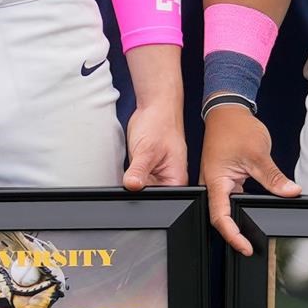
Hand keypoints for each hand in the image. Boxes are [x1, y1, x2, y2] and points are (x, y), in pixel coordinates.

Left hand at [121, 54, 187, 189]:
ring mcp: (157, 174)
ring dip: (133, 179)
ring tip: (137, 160)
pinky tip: (132, 161)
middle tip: (134, 170)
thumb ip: (139, 171)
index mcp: (176, 180)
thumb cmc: (159, 124)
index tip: (134, 188)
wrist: (155, 107)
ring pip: (140, 188)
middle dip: (137, 188)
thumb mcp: (147, 150)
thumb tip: (131, 187)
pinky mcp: (147, 169)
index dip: (144, 198)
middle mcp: (168, 180)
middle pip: (149, 196)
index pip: (159, 200)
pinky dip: (131, 173)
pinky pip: (136, 178)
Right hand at [199, 98, 296, 254]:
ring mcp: (219, 182)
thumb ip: (274, 177)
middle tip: (251, 246)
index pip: (220, 216)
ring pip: (227, 209)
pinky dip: (242, 207)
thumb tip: (290, 192)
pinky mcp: (226, 179)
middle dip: (235, 234)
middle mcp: (214, 184)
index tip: (245, 246)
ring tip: (252, 235)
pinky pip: (233, 198)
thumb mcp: (258, 153)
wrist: (228, 110)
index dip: (232, 235)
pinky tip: (254, 212)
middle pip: (221, 217)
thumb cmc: (235, 127)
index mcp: (216, 180)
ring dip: (238, 222)